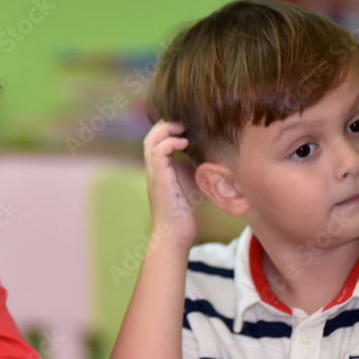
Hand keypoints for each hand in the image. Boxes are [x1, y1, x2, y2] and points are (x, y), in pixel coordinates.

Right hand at [144, 120, 197, 249]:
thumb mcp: (190, 187)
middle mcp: (153, 171)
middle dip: (165, 125)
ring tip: (183, 129)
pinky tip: (184, 143)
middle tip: (183, 123)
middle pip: (149, 137)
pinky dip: (170, 142)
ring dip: (166, 130)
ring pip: (151, 141)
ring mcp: (154, 175)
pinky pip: (158, 151)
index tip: (184, 128)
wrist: (174, 235)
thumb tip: (209, 160)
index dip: (166, 131)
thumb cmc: (183, 216)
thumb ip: (192, 173)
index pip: (154, 143)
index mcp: (158, 172)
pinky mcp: (159, 179)